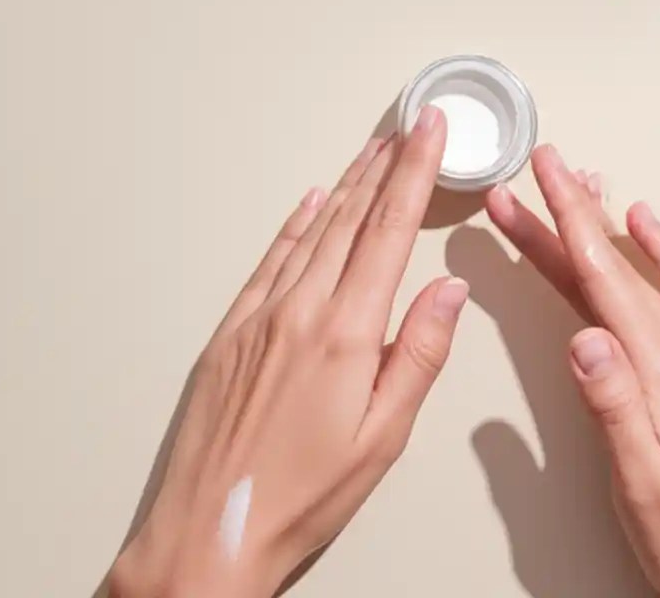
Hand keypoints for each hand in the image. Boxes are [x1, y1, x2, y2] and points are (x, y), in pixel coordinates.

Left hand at [109, 107, 465, 596]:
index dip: (414, 175)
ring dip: (346, 186)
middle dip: (386, 166)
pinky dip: (295, 225)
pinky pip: (269, 261)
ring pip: (311, 232)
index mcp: (344, 334)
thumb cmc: (303, 495)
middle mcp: (298, 312)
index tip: (431, 133)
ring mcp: (258, 318)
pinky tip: (311, 204)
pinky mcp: (230, 334)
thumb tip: (449, 291)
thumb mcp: (383, 436)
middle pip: (351, 219)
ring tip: (372, 151)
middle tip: (409, 126)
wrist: (211, 531)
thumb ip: (418, 354)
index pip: (390, 232)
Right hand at [486, 146, 659, 597]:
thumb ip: (612, 404)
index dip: (566, 219)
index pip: (601, 276)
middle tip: (545, 164)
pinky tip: (649, 245)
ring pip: (648, 276)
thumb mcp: (639, 479)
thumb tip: (583, 335)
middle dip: (576, 211)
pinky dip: (659, 261)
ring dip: (614, 229)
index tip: (542, 172)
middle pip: (618, 265)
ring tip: (591, 188)